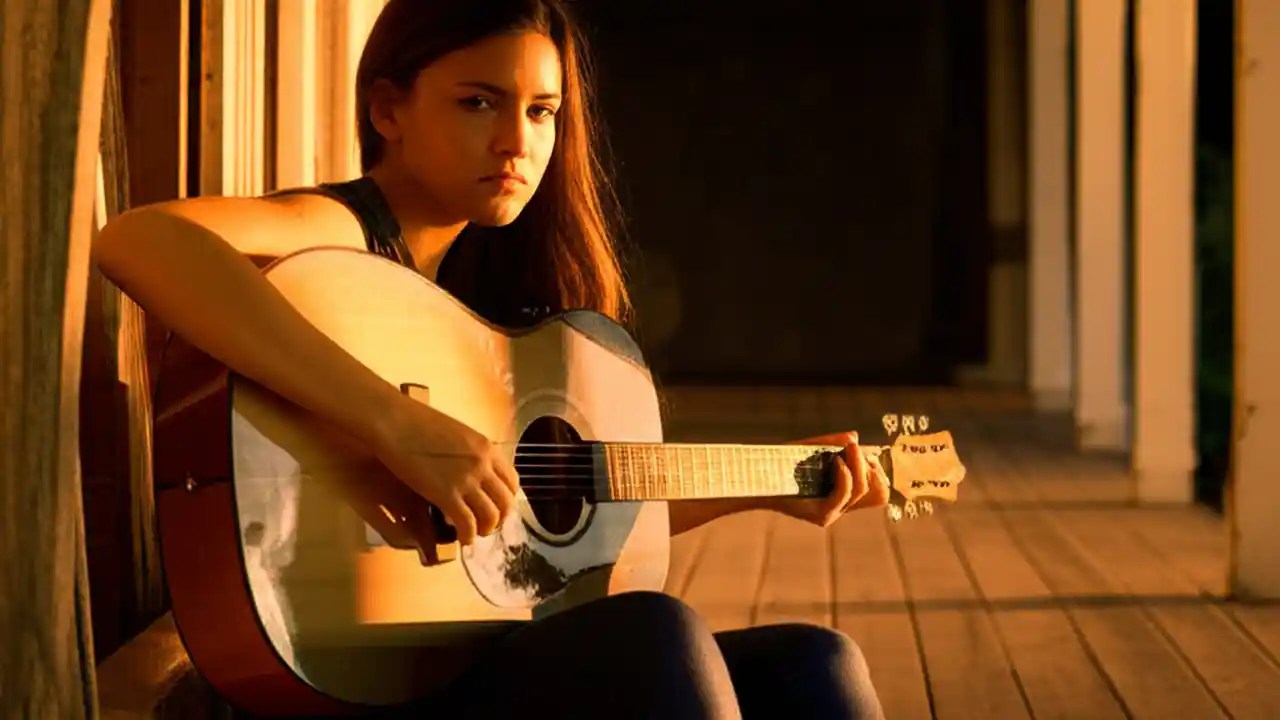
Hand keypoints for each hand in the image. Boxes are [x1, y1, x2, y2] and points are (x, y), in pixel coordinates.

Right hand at [365, 394, 519, 547]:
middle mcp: (483, 465)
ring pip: (490, 516)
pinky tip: (461, 539)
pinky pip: (467, 524)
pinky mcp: (446, 495)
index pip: (511, 481)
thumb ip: (468, 454)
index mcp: (487, 448)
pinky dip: (467, 536)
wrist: (394, 421)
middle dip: (499, 518)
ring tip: (474, 534)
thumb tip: (468, 471)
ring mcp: (466, 481)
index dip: (506, 499)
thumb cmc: (416, 422)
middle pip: (505, 502)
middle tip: (487, 525)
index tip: (496, 507)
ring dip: (484, 530)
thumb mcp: (455, 434)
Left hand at [765, 431, 889, 526]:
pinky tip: (836, 460)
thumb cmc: (781, 462)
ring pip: (860, 491)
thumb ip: (832, 442)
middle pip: (877, 493)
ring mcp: (832, 513)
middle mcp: (840, 506)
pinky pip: (843, 495)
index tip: (867, 455)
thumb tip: (854, 436)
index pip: (877, 493)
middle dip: (871, 467)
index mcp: (842, 493)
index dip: (879, 473)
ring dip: (858, 465)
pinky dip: (844, 474)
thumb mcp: (810, 448)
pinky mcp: (821, 515)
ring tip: (847, 450)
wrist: (757, 477)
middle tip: (855, 449)